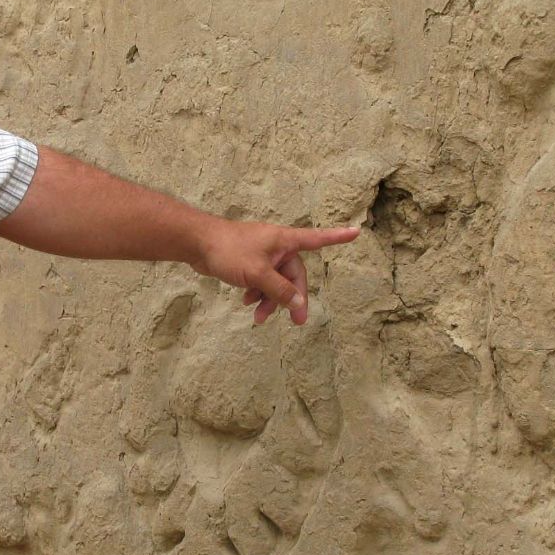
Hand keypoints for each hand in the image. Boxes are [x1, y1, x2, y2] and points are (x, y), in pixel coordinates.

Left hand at [191, 220, 360, 325]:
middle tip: (297, 322)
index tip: (356, 232)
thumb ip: (279, 290)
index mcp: (284, 241)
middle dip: (291, 297)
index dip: (337, 237)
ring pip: (275, 281)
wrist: (197, 243)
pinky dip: (257, 293)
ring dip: (270, 299)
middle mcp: (277, 246)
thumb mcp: (258, 274)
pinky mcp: (249, 262)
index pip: (317, 239)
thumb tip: (299, 303)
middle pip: (293, 275)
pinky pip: (261, 280)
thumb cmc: (229, 251)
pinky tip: (246, 303)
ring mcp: (262, 254)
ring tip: (259, 317)